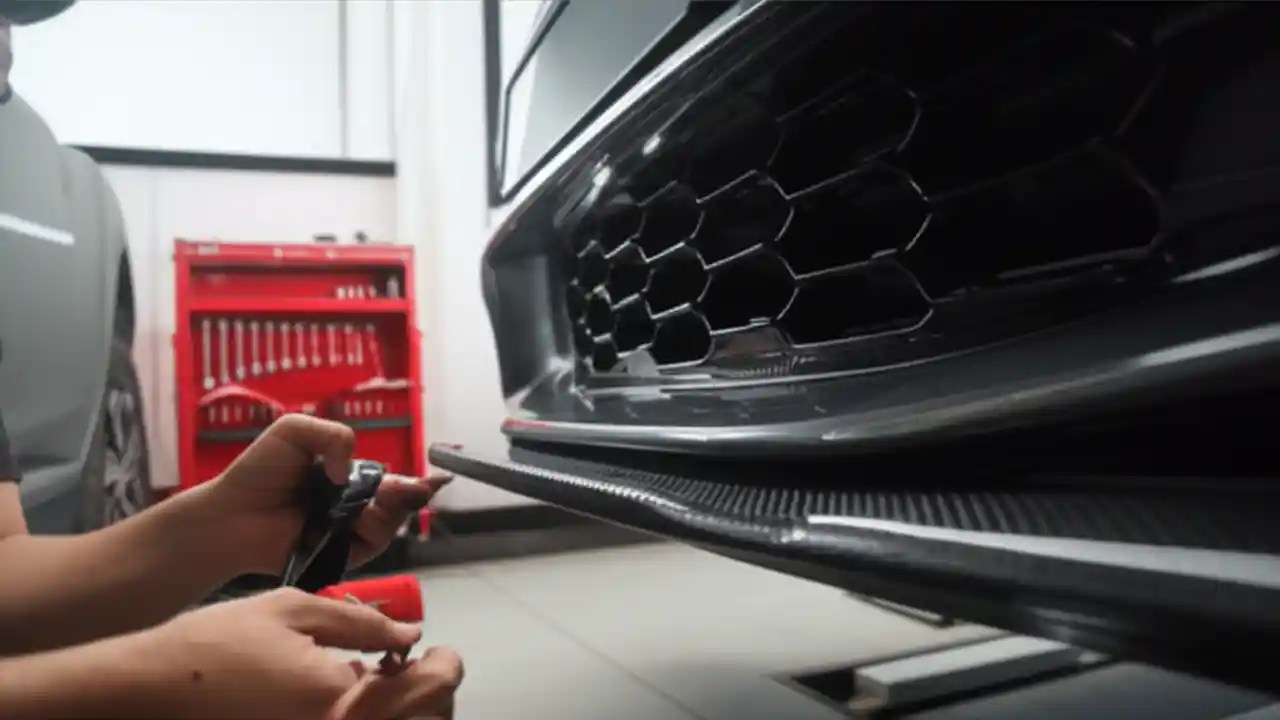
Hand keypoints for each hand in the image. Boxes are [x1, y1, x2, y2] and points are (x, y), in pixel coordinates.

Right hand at [146, 588, 460, 718]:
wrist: (144, 695)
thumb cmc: (212, 647)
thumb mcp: (290, 611)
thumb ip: (360, 622)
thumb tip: (410, 633)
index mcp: (343, 700)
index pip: (435, 688)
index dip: (445, 664)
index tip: (436, 650)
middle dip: (426, 693)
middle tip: (407, 667)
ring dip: (400, 712)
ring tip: (376, 683)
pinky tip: (344, 700)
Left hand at [206, 414, 452, 575]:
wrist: (232, 513)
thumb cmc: (259, 472)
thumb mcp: (295, 432)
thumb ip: (333, 435)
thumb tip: (352, 470)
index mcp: (348, 477)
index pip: (390, 478)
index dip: (415, 480)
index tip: (438, 479)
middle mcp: (353, 505)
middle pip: (398, 501)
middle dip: (410, 492)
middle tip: (415, 488)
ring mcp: (349, 532)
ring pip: (389, 522)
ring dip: (391, 510)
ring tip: (378, 499)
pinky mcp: (341, 557)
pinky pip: (371, 546)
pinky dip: (372, 532)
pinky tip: (361, 520)